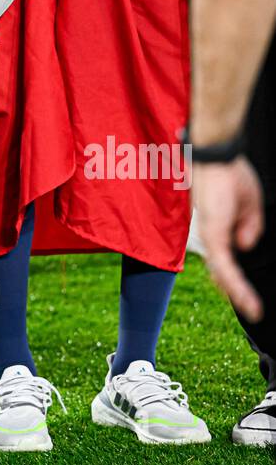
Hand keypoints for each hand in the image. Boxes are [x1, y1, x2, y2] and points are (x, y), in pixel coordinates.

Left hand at [193, 156, 264, 321]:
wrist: (217, 156)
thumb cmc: (231, 175)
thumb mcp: (250, 207)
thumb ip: (249, 230)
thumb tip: (243, 247)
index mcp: (219, 229)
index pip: (225, 263)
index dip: (235, 281)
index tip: (249, 300)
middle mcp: (211, 236)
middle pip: (221, 272)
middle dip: (235, 290)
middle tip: (251, 307)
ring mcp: (211, 237)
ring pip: (223, 275)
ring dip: (238, 293)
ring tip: (254, 309)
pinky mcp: (213, 235)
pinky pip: (225, 266)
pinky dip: (236, 284)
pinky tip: (248, 301)